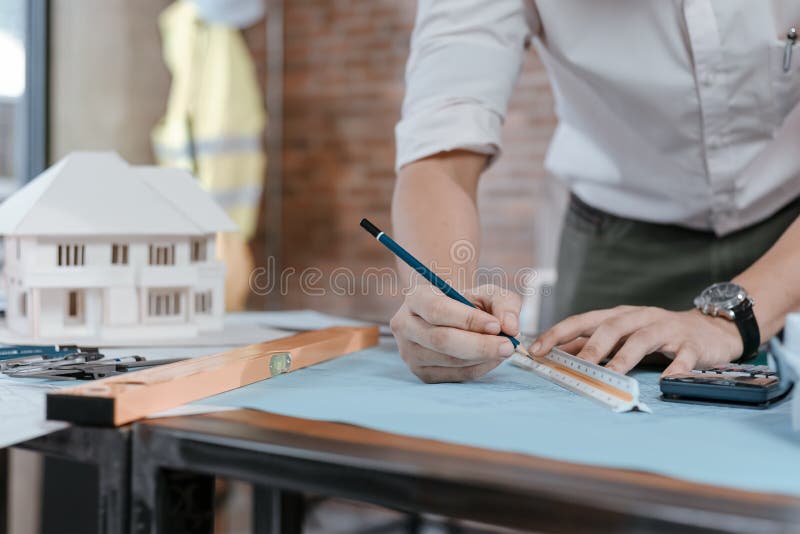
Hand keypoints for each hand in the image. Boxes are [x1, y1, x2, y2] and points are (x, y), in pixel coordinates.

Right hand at [390, 284, 521, 382]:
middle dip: (479, 345)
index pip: (438, 310)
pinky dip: (478, 369)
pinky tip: (491, 359)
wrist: (452, 318)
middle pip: (441, 340)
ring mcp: (410, 353)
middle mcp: (405, 325)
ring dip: (482, 358)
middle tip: (508, 345)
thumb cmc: (469, 303)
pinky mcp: (421, 373)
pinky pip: (454, 375)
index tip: (497, 326)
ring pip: (449, 360)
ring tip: (503, 349)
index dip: (468, 320)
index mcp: (416, 298)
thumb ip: (504, 304)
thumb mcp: (488, 294)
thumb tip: (510, 327)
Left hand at [530, 306, 743, 375]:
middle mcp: (639, 317)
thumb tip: (558, 356)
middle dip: (590, 347)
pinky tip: (666, 382)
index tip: (536, 350)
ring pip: (642, 339)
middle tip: (574, 367)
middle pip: (610, 327)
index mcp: (618, 316)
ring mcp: (665, 328)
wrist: (710, 327)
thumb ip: (595, 343)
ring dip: (624, 358)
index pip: (582, 321)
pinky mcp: (691, 343)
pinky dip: (675, 368)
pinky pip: (683, 356)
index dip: (558, 334)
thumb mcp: (624, 334)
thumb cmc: (657, 333)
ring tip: (610, 375)